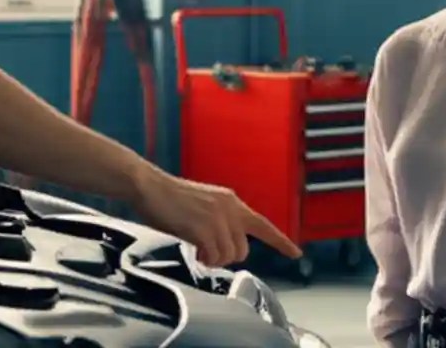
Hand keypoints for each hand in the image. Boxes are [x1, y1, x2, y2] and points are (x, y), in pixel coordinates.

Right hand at [129, 168, 301, 266]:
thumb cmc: (168, 199)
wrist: (149, 186)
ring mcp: (219, 218)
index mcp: (231, 201)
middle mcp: (230, 208)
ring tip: (196, 247)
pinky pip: (214, 257)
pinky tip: (192, 248)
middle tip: (205, 250)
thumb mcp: (203, 206)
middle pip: (243, 249)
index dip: (281, 241)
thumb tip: (223, 245)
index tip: (296, 253)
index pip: (263, 225)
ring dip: (213, 258)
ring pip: (229, 255)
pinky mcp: (205, 228)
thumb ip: (219, 221)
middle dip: (226, 256)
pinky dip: (204, 259)